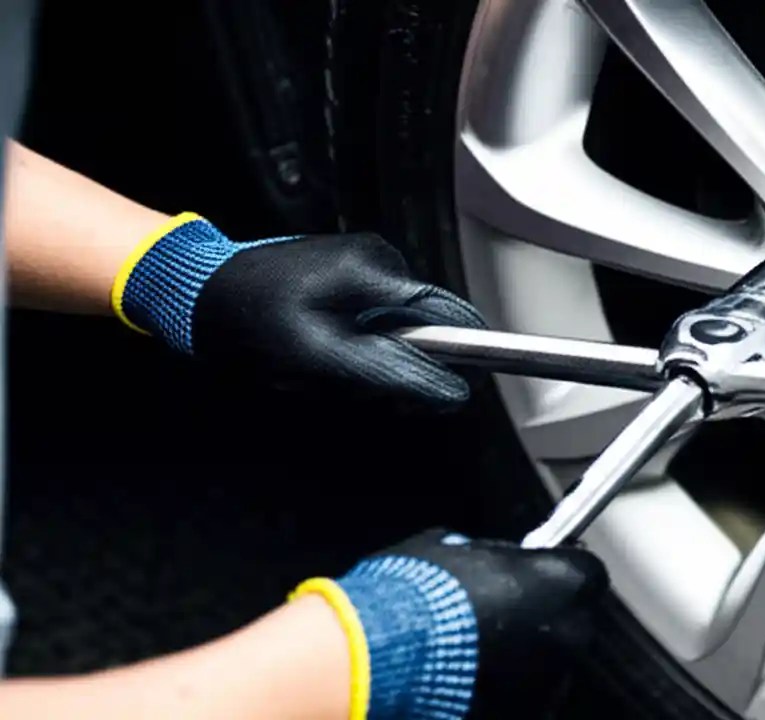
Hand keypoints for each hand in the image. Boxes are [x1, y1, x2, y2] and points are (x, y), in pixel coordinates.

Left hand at [112, 213, 484, 408]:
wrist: (194, 291)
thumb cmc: (248, 320)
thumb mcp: (324, 359)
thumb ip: (393, 376)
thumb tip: (451, 393)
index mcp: (376, 271)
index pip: (451, 314)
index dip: (463, 355)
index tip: (458, 389)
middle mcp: (375, 258)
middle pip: (423, 327)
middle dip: (396, 364)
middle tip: (350, 384)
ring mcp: (357, 262)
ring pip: (394, 330)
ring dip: (368, 359)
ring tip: (318, 366)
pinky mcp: (340, 273)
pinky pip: (368, 321)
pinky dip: (350, 346)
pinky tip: (312, 352)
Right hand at [292, 529, 607, 719]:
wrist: (377, 658)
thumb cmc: (415, 599)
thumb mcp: (451, 547)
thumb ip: (488, 554)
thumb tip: (491, 558)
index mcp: (562, 583)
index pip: (584, 570)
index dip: (556, 570)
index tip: (535, 572)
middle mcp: (569, 635)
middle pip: (570, 621)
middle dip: (541, 617)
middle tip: (496, 613)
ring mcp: (549, 683)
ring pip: (547, 664)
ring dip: (522, 657)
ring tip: (473, 652)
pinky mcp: (526, 713)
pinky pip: (522, 697)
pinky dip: (502, 689)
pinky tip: (467, 679)